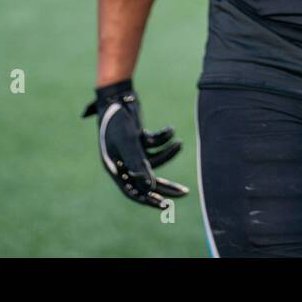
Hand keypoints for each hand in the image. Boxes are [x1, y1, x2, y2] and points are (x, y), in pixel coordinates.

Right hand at [82, 79, 188, 208]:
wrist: (116, 96)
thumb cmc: (118, 119)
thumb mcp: (128, 142)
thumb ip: (138, 164)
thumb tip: (150, 187)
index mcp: (116, 168)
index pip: (133, 191)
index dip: (149, 200)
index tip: (165, 206)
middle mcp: (123, 162)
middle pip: (147, 180)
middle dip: (167, 186)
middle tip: (185, 192)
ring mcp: (131, 152)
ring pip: (154, 161)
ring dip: (168, 153)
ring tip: (179, 143)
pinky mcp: (139, 140)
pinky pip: (154, 146)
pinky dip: (163, 138)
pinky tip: (170, 129)